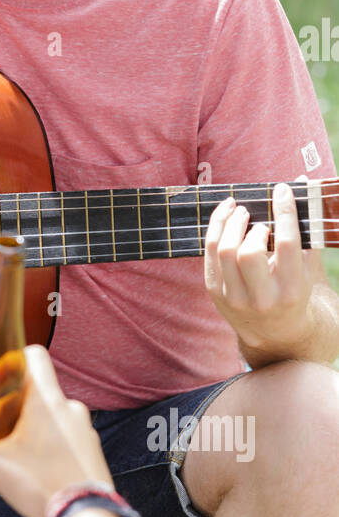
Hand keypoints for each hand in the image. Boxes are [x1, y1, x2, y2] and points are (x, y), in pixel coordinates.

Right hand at [0, 346, 111, 516]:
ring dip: (33, 424)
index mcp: (47, 402)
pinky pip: (67, 435)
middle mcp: (70, 408)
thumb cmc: (43, 487)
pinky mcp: (91, 450)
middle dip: (15, 402)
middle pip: (39, 389)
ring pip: (53, 413)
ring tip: (13, 448)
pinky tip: (36, 466)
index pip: (34, 356)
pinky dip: (51, 442)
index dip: (12, 360)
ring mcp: (84, 429)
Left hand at [204, 183, 315, 354]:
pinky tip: (225, 217)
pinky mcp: (215, 293)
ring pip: (224, 251)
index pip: (288, 245)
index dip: (284, 212)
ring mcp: (235, 298)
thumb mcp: (306, 269)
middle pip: (249, 252)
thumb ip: (306, 231)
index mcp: (291, 290)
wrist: (275, 334)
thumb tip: (304, 182)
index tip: (282, 190)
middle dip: (252, 225)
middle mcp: (262, 298)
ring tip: (241, 213)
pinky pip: (208, 254)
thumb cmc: (294, 291)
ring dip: (231, 223)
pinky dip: (215, 229)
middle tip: (257, 218)